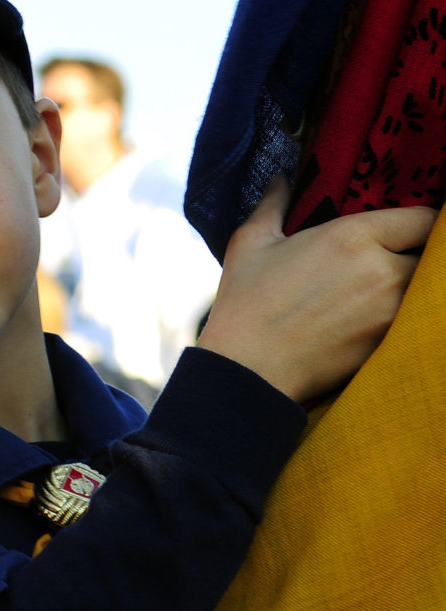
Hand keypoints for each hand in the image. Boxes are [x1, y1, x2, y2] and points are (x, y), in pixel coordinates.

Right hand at [196, 177, 432, 402]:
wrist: (247, 369)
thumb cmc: (244, 304)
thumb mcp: (249, 244)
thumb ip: (272, 205)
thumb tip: (280, 180)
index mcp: (352, 236)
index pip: (425, 218)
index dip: (421, 223)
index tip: (410, 229)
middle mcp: (382, 269)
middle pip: (433, 254)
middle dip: (418, 255)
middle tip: (397, 260)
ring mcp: (391, 310)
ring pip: (428, 288)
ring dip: (415, 286)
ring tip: (385, 290)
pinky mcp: (390, 342)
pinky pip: (415, 319)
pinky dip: (407, 315)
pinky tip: (377, 317)